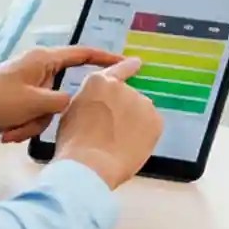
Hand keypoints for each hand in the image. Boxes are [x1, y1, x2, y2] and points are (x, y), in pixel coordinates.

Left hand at [0, 47, 123, 141]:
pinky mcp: (18, 96)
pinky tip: (7, 131)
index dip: (104, 58)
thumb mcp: (38, 103)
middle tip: (30, 120)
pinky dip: (23, 125)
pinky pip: (32, 113)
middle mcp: (37, 66)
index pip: (81, 54)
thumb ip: (63, 101)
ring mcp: (27, 82)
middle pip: (61, 91)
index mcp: (43, 58)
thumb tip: (72, 103)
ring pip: (46, 107)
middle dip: (46, 113)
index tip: (124, 62)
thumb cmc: (1, 101)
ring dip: (32, 123)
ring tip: (12, 129)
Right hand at [54, 59, 163, 189]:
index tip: (137, 63)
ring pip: (140, 111)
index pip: (118, 68)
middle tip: (111, 132)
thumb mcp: (73, 111)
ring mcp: (141, 103)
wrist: (91, 165)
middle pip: (128, 96)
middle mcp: (123, 87)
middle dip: (123, 110)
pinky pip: (151, 125)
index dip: (128, 66)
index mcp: (99, 82)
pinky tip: (130, 147)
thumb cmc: (74, 143)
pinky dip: (144, 135)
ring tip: (118, 143)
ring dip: (134, 122)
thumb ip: (91, 100)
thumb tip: (99, 103)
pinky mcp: (155, 120)